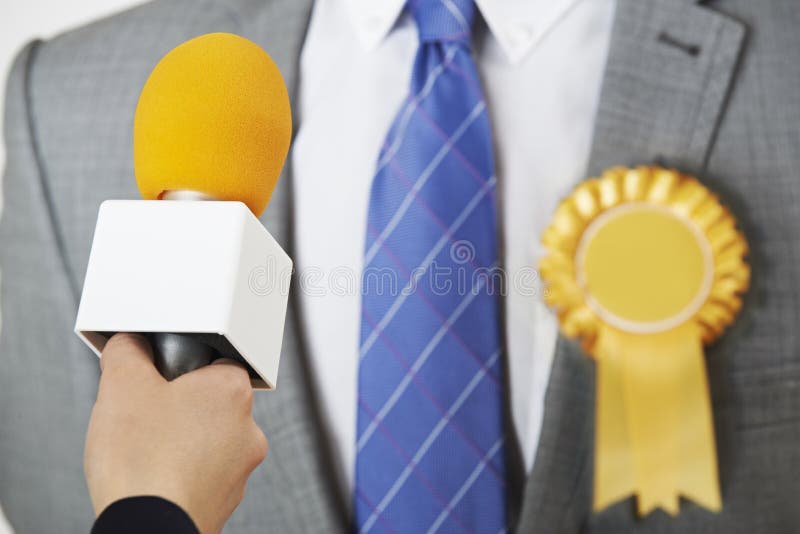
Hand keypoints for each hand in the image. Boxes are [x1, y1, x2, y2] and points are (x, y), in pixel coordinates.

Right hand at [84, 333, 266, 533]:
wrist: (149, 529)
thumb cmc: (143, 461)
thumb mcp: (122, 385)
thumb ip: (128, 352)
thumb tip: (131, 343)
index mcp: (232, 391)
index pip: (214, 360)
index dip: (179, 368)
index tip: (156, 380)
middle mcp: (249, 428)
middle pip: (208, 402)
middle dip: (176, 406)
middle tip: (145, 418)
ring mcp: (240, 469)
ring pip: (205, 440)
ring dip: (178, 442)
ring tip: (147, 453)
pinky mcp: (225, 500)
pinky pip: (201, 474)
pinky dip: (179, 473)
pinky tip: (154, 478)